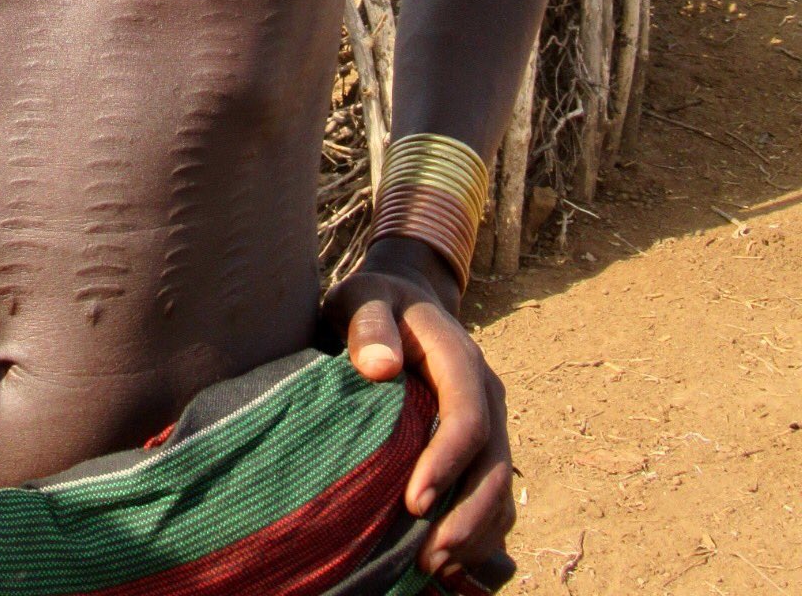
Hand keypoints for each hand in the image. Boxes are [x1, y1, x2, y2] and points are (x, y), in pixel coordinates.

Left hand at [323, 237, 514, 581]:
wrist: (405, 299)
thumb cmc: (376, 301)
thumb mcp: (362, 296)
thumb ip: (368, 324)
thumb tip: (380, 367)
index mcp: (460, 359)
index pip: (468, 417)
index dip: (447, 462)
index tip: (413, 503)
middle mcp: (486, 394)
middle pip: (494, 464)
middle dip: (466, 517)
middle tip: (427, 558)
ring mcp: (490, 422)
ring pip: (501, 488)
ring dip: (475, 533)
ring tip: (433, 568)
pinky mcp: (482, 445)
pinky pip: (495, 497)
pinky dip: (479, 532)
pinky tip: (448, 560)